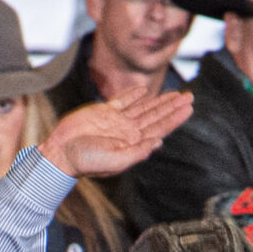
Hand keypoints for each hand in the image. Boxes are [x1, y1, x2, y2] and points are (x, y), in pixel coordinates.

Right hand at [38, 89, 193, 178]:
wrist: (63, 152)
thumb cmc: (87, 161)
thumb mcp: (116, 160)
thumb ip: (137, 152)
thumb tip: (159, 143)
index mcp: (134, 144)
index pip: (160, 128)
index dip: (175, 118)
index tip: (189, 108)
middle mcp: (129, 132)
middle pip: (156, 116)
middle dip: (173, 107)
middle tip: (189, 97)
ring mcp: (117, 122)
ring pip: (144, 108)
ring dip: (159, 101)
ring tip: (175, 94)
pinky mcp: (104, 112)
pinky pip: (123, 101)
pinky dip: (133, 94)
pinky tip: (145, 91)